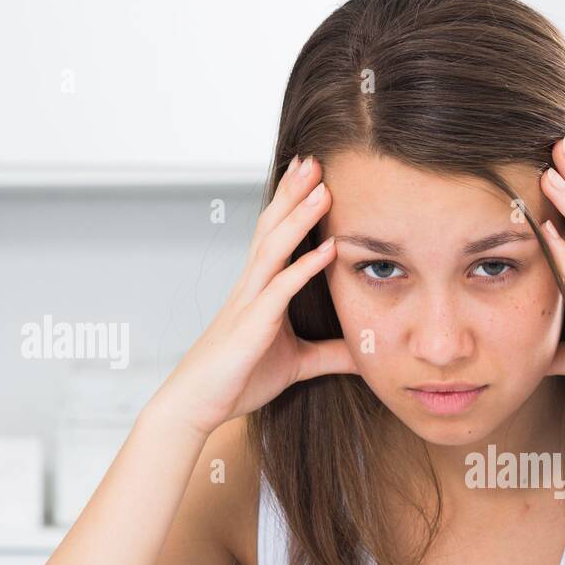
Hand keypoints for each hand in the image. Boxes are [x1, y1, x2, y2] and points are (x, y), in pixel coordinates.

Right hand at [152, 154, 355, 437]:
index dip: (293, 206)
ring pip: (274, 247)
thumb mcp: (299, 365)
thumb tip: (365, 353)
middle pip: (273, 227)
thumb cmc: (239, 380)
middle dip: (293, 193)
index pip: (277, 237)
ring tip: (323, 187)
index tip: (314, 176)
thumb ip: (331, 354)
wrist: (199, 406)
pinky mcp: (252, 325)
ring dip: (300, 216)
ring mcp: (249, 303)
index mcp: (261, 290)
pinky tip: (328, 250)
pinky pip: (281, 290)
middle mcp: (252, 287)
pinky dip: (305, 267)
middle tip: (315, 158)